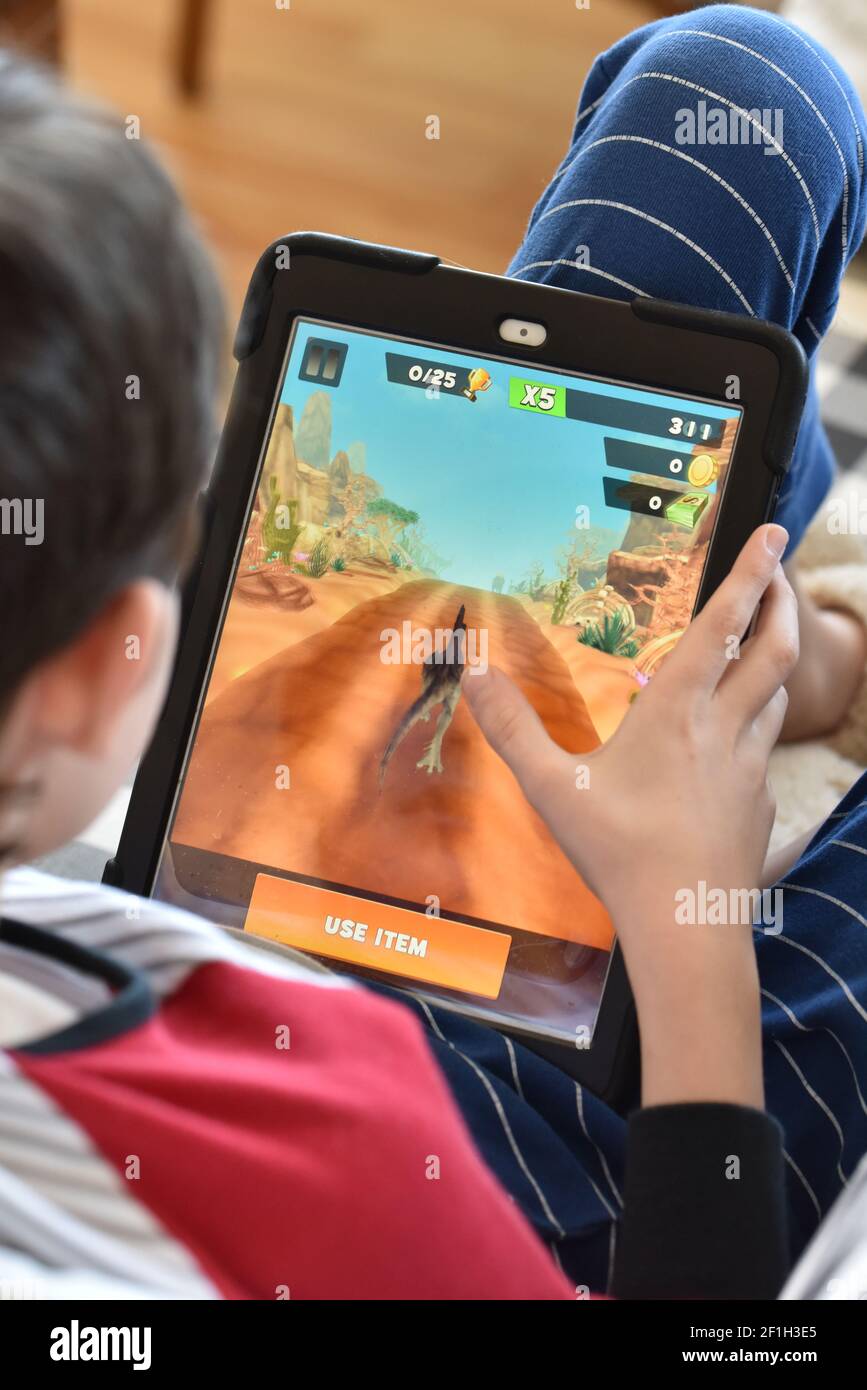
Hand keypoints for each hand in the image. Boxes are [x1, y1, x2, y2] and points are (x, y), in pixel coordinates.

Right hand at [464, 524, 796, 1105]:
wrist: (686, 926)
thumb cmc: (619, 852)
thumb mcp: (550, 786)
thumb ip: (509, 726)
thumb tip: (471, 669)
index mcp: (678, 712)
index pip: (723, 625)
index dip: (751, 574)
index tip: (774, 533)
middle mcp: (724, 730)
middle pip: (774, 653)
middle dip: (782, 606)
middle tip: (784, 576)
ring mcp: (749, 771)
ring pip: (776, 700)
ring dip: (776, 664)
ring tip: (767, 648)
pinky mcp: (758, 807)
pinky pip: (766, 753)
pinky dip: (759, 729)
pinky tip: (738, 747)